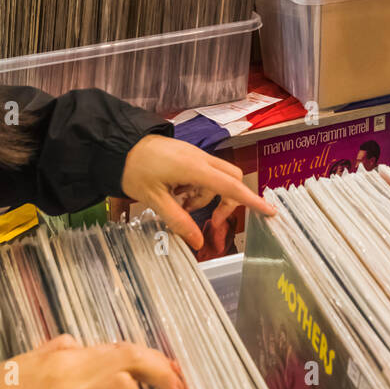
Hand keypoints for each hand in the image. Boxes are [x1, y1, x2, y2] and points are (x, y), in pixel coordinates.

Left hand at [121, 134, 275, 249]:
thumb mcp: (155, 200)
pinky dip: (197, 189)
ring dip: (205, 197)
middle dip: (226, 201)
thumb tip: (198, 243)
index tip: (270, 210)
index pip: (231, 185)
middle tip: (209, 220)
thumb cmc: (136, 170)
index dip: (251, 200)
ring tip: (180, 205)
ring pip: (216, 179)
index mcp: (195, 168)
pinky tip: (177, 194)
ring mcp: (196, 155)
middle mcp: (201, 159)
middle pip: (231, 179)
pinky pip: (204, 175)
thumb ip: (179, 221)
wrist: (119, 145)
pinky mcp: (189, 156)